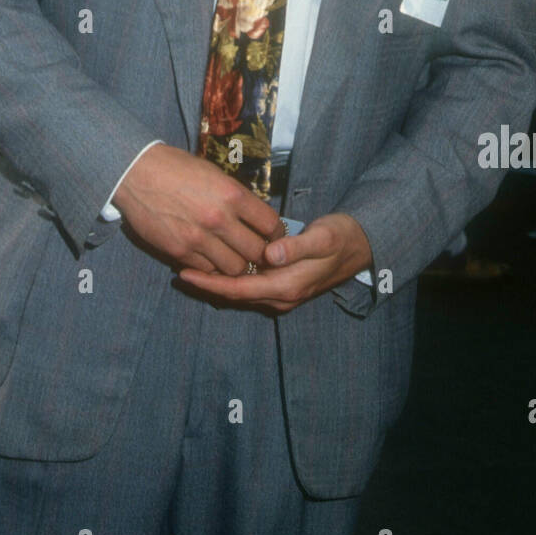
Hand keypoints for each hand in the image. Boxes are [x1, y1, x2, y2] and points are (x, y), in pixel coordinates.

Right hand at [112, 144, 284, 274]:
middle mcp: (219, 218)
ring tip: (231, 256)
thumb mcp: (215, 174)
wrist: (138, 172)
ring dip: (236, 264)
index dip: (276, 234)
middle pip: (257, 252)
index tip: (272, 236)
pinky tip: (208, 256)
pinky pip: (208, 270)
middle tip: (255, 252)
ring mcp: (199, 238)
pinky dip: (212, 267)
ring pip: (234, 268)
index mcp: (232, 194)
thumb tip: (255, 218)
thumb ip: (236, 198)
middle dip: (259, 254)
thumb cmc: (177, 168)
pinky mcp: (179, 251)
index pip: (271, 225)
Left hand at [178, 212, 372, 313]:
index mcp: (287, 286)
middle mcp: (280, 296)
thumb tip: (270, 255)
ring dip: (214, 282)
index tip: (184, 273)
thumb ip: (296, 248)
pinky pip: (247, 286)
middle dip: (205, 284)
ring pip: (239, 292)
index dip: (210, 282)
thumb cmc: (340, 238)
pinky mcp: (280, 284)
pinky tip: (213, 265)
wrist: (359, 247)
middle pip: (234, 294)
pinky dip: (228, 278)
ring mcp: (280, 293)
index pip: (239, 289)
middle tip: (176, 270)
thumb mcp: (322, 239)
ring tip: (187, 267)